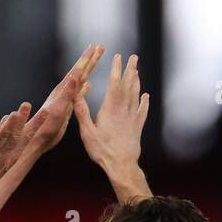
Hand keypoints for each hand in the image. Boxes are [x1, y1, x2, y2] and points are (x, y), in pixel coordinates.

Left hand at [0, 103, 39, 194]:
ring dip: (9, 126)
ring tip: (15, 114)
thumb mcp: (0, 155)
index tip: (47, 111)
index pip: (26, 138)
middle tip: (28, 105)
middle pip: (16, 136)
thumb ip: (6, 136)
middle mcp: (4, 156)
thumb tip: (11, 116)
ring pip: (2, 140)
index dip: (36, 124)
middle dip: (23, 121)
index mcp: (12, 156)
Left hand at [27, 44, 103, 155]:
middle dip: (90, 59)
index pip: (77, 71)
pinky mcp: (65, 108)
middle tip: (100, 46)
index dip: (86, 59)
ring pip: (79, 80)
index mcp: (63, 91)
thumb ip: (67, 93)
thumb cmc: (45, 128)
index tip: (95, 46)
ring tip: (95, 59)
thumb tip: (76, 76)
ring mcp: (64, 99)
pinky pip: (77, 93)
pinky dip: (84, 87)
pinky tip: (88, 85)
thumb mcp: (58, 110)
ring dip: (88, 69)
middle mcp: (63, 92)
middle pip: (79, 71)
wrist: (36, 140)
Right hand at [74, 52, 148, 172]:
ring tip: (137, 70)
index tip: (118, 56)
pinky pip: (142, 110)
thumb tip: (76, 95)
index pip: (114, 83)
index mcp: (110, 109)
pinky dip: (144, 101)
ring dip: (136, 81)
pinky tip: (145, 96)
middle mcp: (123, 110)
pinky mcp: (137, 127)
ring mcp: (132, 117)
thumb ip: (82, 113)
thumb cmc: (102, 150)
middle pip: (128, 85)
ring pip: (136, 95)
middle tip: (133, 57)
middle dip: (130, 69)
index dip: (116, 69)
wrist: (121, 165)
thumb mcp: (87, 132)